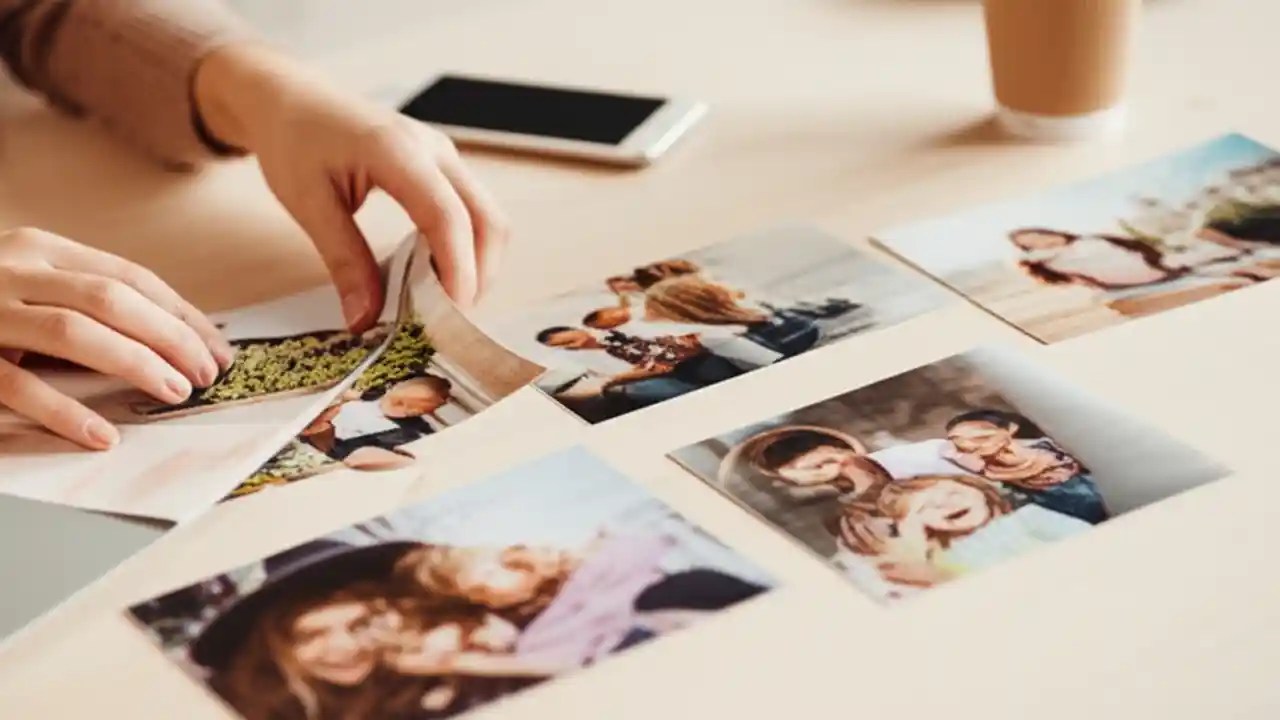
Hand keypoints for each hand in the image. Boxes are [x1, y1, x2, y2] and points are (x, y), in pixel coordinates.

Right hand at [0, 228, 232, 448]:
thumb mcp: (26, 284)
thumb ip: (81, 299)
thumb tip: (168, 337)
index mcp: (38, 249)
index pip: (130, 278)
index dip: (181, 315)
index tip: (217, 349)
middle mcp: (12, 269)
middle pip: (113, 299)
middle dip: (170, 337)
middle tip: (206, 373)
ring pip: (74, 332)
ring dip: (133, 363)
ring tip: (174, 391)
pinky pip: (16, 384)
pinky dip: (64, 410)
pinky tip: (102, 433)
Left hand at [195, 45, 508, 330]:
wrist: (291, 99)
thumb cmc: (294, 141)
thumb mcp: (307, 204)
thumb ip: (343, 260)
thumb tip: (365, 318)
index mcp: (397, 151)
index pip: (447, 216)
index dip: (457, 270)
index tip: (450, 316)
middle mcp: (433, 149)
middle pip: (487, 219)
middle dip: (479, 275)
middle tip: (450, 320)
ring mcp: (444, 155)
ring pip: (488, 217)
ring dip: (477, 263)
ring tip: (442, 302)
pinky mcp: (443, 166)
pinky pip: (472, 211)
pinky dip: (465, 248)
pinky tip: (436, 274)